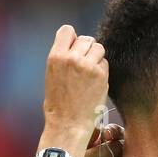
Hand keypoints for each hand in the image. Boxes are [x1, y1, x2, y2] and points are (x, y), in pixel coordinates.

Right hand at [42, 25, 108, 156]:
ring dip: (97, 58)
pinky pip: (105, 63)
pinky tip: (95, 84)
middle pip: (86, 39)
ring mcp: (87, 65)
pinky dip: (103, 71)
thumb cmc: (59, 105)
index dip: (73, 39)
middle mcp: (71, 58)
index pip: (67, 30)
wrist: (68, 125)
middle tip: (84, 67)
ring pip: (98, 48)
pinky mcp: (101, 75)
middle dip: (87, 50)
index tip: (74, 50)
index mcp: (55, 57)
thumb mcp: (52, 76)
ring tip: (90, 75)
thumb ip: (62, 58)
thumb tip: (75, 47)